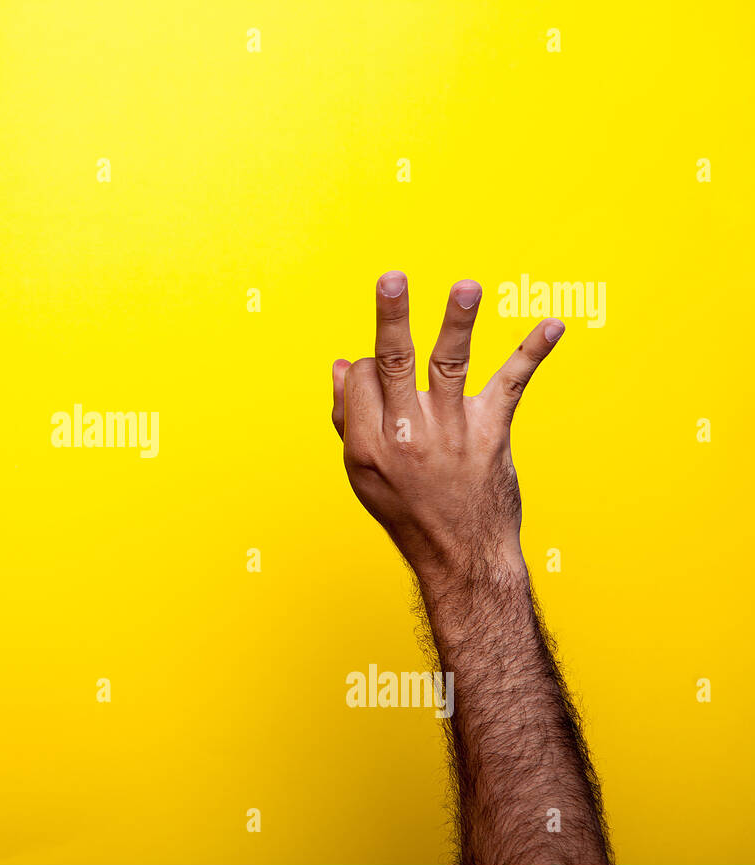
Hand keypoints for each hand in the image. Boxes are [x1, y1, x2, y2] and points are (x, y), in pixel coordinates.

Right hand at [331, 271, 564, 588]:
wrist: (460, 554)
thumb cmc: (407, 508)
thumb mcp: (362, 471)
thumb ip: (347, 418)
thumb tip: (341, 365)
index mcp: (367, 444)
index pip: (362, 376)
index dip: (367, 364)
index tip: (376, 373)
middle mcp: (407, 435)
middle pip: (394, 363)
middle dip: (391, 317)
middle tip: (391, 278)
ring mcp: (451, 433)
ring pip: (449, 365)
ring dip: (459, 323)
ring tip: (467, 287)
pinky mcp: (491, 432)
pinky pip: (512, 385)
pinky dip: (533, 353)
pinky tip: (555, 324)